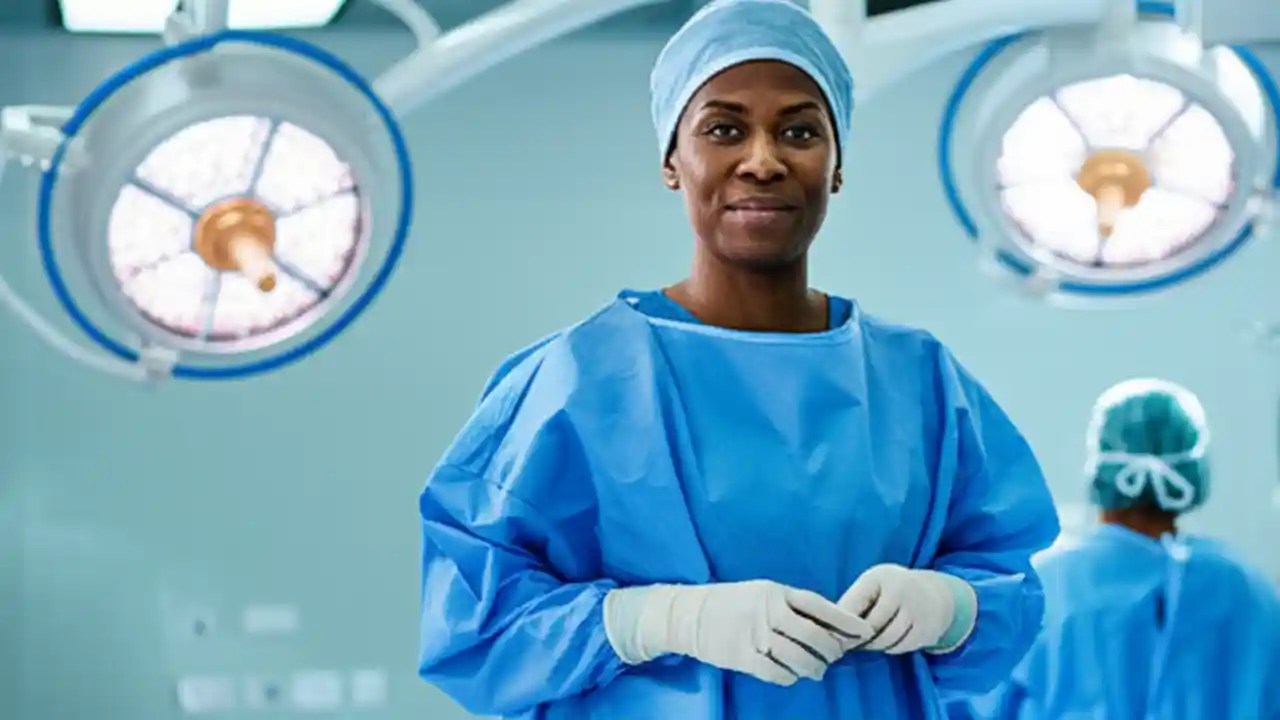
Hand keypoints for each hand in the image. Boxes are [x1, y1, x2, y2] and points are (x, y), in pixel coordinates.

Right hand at [605, 580, 872, 685]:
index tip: (864, 632)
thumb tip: (829, 623)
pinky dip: (791, 676)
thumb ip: (793, 605)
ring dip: (815, 667)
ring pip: (800, 658)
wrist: (691, 615)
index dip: (845, 620)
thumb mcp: (764, 592)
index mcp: (776, 593)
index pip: (820, 606)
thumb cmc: (734, 603)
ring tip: (817, 669)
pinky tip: (792, 674)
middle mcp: (768, 613)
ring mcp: (756, 636)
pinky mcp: (744, 657)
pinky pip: (779, 673)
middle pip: (815, 636)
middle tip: (836, 656)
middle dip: (832, 650)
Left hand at [838, 564, 973, 654]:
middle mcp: (900, 592)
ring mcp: (916, 611)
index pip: (854, 605)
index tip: (836, 632)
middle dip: (857, 639)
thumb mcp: (872, 585)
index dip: (843, 623)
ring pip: (886, 639)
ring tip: (865, 643)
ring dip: (873, 646)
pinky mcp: (927, 629)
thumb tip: (829, 627)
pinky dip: (890, 649)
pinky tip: (884, 643)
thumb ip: (853, 602)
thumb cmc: (891, 589)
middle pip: (871, 626)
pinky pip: (901, 647)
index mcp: (879, 578)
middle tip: (849, 644)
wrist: (934, 593)